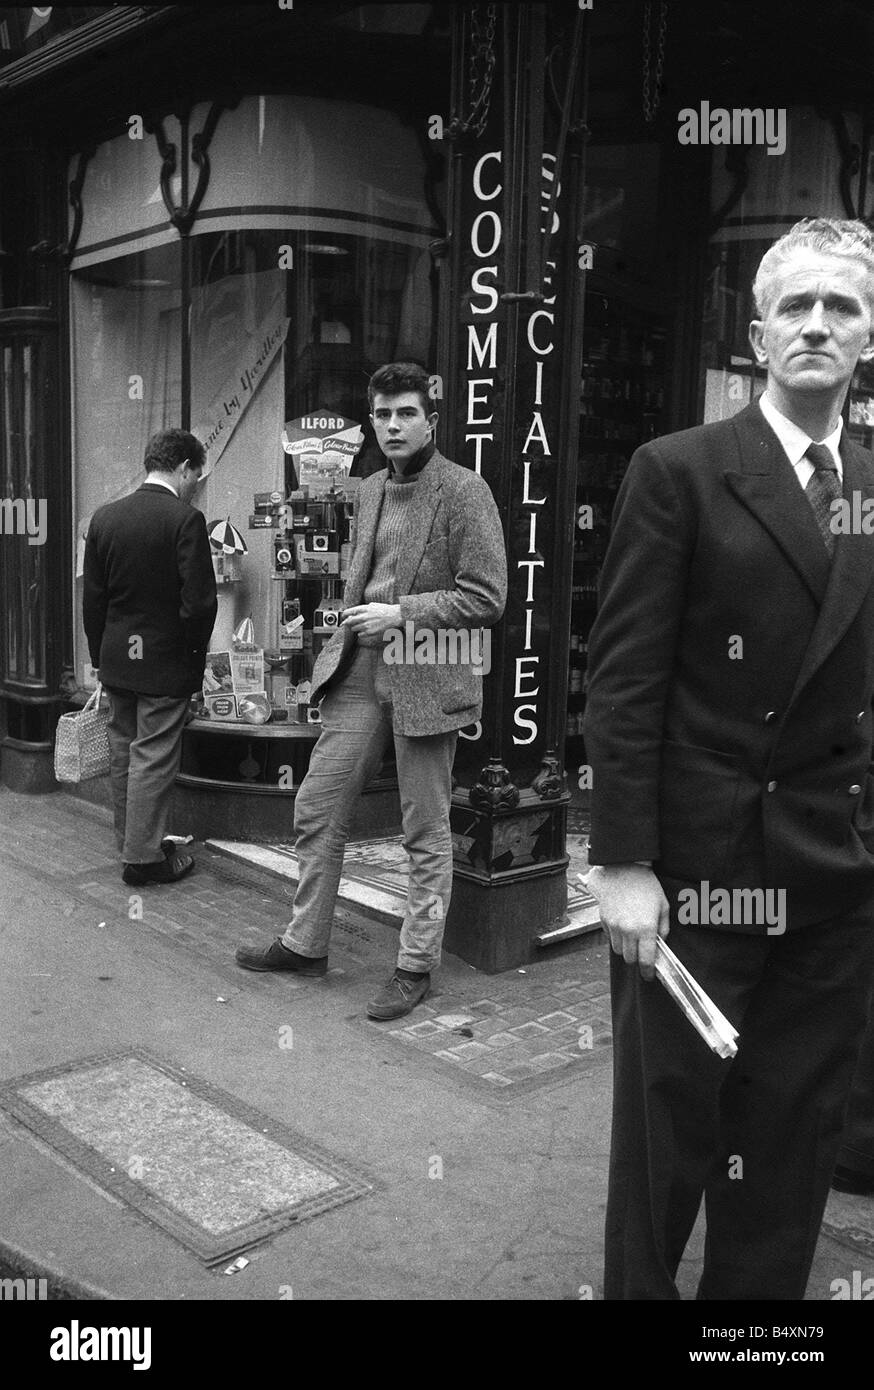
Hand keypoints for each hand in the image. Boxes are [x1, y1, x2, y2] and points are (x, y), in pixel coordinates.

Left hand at [340, 603, 401, 637]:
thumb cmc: (385, 610)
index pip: (349, 611)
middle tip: (346, 623)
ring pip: (354, 628)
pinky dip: (360, 633)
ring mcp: (367, 625)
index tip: (342, 616)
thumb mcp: (373, 605)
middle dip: (347, 623)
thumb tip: (356, 611)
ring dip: (354, 628)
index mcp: (364, 608)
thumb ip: (364, 608)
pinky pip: (360, 634)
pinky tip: (364, 631)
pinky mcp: (370, 632)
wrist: (394, 616)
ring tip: (357, 627)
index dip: (344, 614)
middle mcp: (364, 616)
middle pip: (350, 621)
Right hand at [586, 863, 669, 980]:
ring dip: (626, 949)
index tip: (649, 976)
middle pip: (630, 959)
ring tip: (633, 938)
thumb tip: (659, 944)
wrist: (624, 869)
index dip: (648, 972)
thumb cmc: (647, 886)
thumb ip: (663, 929)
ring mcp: (614, 926)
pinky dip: (617, 938)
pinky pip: (610, 938)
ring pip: (618, 950)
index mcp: (646, 928)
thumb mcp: (663, 906)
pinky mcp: (604, 920)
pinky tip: (623, 926)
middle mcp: (628, 931)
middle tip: (642, 953)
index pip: (646, 960)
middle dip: (637, 959)